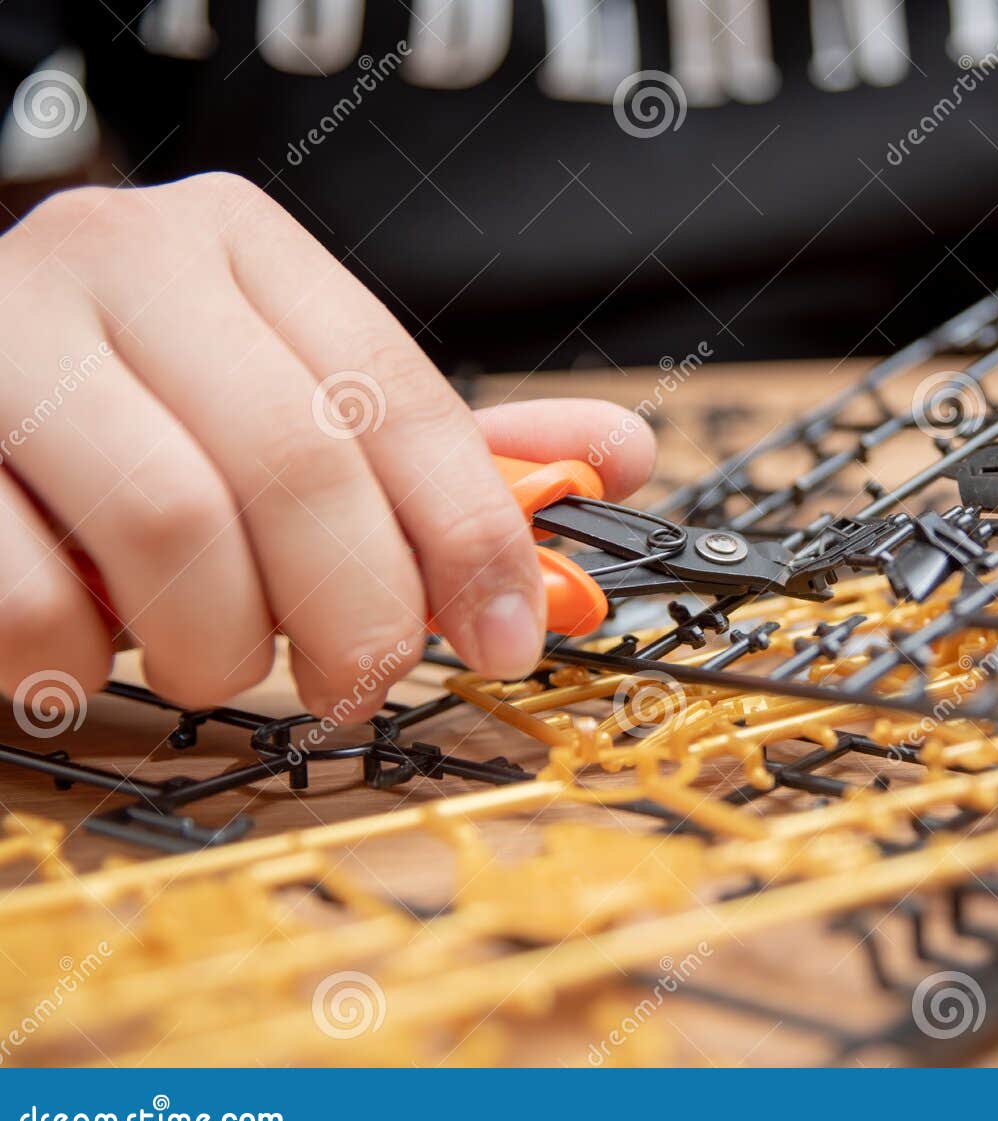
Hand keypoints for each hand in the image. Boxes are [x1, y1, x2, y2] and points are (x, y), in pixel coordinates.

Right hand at [0, 173, 653, 717]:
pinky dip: (82, 658)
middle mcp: (121, 261)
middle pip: (297, 469)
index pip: (398, 398)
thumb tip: (620, 455)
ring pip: (170, 529)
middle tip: (358, 680)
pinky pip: (28, 596)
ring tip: (214, 657)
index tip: (511, 636)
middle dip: (356, 614)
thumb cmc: (151, 418)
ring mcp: (2, 339)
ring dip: (218, 644)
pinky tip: (95, 638)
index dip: (474, 537)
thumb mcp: (304, 408)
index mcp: (243, 245)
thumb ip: (451, 443)